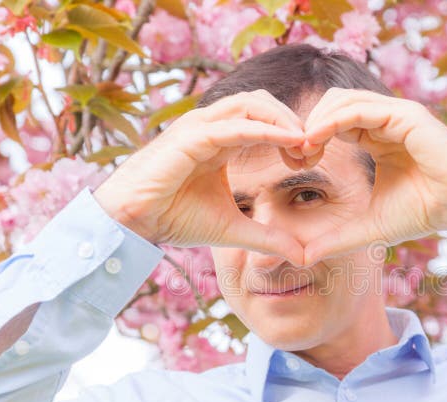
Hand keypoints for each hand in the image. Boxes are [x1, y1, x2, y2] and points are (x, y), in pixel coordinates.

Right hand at [93, 90, 307, 265]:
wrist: (135, 222)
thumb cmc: (174, 218)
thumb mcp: (234, 230)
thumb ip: (268, 237)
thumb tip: (302, 255)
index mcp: (220, 139)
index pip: (263, 118)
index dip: (291, 132)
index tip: (309, 159)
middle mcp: (211, 125)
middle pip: (261, 102)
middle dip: (292, 120)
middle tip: (311, 150)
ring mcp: (199, 126)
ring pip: (251, 104)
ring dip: (284, 119)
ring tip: (305, 144)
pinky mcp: (192, 136)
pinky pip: (237, 125)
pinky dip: (267, 130)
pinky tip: (291, 142)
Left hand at [296, 88, 446, 265]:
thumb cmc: (424, 212)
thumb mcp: (369, 227)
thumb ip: (337, 239)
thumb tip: (304, 257)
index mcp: (377, 136)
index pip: (332, 121)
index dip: (309, 138)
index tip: (295, 164)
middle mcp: (385, 120)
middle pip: (331, 102)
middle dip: (307, 125)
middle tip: (295, 156)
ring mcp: (396, 114)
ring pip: (341, 99)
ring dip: (315, 120)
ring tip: (303, 149)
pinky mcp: (406, 114)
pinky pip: (360, 107)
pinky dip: (333, 120)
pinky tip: (316, 140)